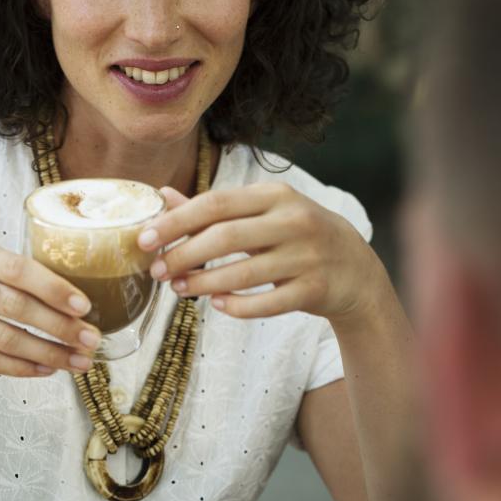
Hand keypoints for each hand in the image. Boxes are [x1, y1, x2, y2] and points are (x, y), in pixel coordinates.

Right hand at [0, 241, 101, 382]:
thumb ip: (15, 282)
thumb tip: (79, 306)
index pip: (19, 269)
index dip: (54, 288)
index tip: (86, 307)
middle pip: (17, 306)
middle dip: (61, 326)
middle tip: (92, 340)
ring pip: (6, 338)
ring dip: (49, 353)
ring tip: (78, 362)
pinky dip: (22, 368)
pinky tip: (48, 371)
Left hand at [138, 183, 382, 326]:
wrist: (355, 270)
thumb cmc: (297, 237)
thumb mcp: (262, 214)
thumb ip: (213, 208)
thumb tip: (162, 196)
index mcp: (275, 195)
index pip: (216, 202)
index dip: (176, 221)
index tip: (144, 238)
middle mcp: (294, 221)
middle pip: (226, 237)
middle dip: (184, 255)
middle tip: (157, 271)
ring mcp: (307, 256)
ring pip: (244, 274)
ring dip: (203, 284)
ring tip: (178, 289)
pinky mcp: (314, 290)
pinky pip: (267, 303)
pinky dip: (238, 306)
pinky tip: (216, 305)